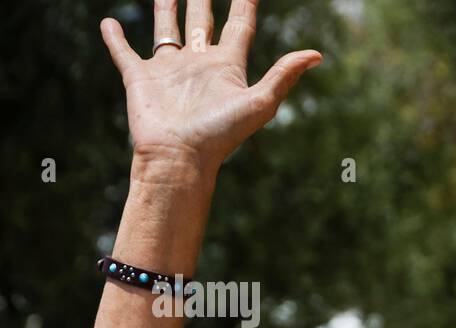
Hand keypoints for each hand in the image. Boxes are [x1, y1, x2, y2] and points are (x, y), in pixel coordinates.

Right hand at [101, 1, 321, 175]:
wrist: (180, 156)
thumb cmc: (221, 133)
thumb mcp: (260, 102)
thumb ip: (284, 75)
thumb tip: (317, 55)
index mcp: (226, 66)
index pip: (239, 26)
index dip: (245, 4)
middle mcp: (198, 64)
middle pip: (202, 23)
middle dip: (201, 0)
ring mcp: (169, 71)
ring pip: (167, 30)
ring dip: (166, 10)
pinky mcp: (140, 79)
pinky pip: (124, 52)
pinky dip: (114, 38)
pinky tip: (108, 23)